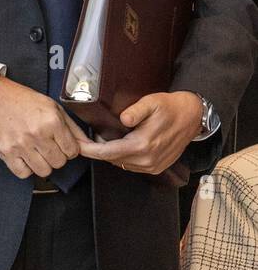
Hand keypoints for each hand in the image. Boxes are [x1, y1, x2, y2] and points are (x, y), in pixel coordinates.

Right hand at [0, 76, 86, 178]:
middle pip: (59, 162)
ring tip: (35, 151)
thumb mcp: (53, 107)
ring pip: (44, 171)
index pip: (73, 151)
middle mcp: (37, 133)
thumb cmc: (23, 101)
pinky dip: (25, 168)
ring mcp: (21, 144)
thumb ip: (73, 128)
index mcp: (52, 121)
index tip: (61, 143)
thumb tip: (89, 145)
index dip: (68, 148)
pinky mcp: (6, 152)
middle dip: (56, 155)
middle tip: (47, 145)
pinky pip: (23, 173)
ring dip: (42, 163)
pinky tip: (24, 156)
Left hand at [78, 91, 201, 174]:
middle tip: (80, 139)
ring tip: (95, 141)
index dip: (88, 149)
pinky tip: (115, 145)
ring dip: (107, 154)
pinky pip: (131, 165)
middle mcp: (147, 160)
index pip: (107, 152)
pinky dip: (120, 157)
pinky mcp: (156, 167)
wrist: (193, 117)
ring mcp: (152, 166)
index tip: (76, 145)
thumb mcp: (152, 102)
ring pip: (120, 163)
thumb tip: (123, 119)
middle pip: (111, 159)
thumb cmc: (171, 107)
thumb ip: (136, 110)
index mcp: (143, 145)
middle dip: (94, 151)